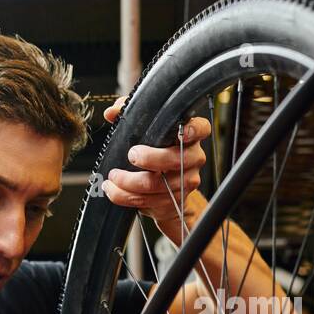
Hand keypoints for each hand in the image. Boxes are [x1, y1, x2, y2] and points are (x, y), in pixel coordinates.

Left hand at [102, 94, 210, 224]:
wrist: (162, 188)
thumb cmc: (155, 151)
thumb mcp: (144, 129)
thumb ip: (129, 114)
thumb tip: (112, 113)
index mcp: (190, 137)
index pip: (201, 129)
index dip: (194, 130)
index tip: (181, 132)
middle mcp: (193, 159)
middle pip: (177, 159)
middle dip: (150, 158)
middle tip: (131, 155)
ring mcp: (186, 181)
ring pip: (159, 184)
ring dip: (129, 182)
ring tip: (113, 177)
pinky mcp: (174, 200)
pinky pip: (149, 200)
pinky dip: (126, 196)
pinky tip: (114, 190)